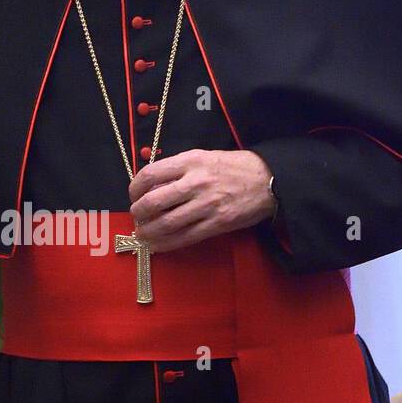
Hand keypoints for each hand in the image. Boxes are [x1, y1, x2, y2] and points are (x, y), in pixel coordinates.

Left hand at [128, 148, 275, 251]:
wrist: (268, 179)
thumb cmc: (233, 167)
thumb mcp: (203, 157)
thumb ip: (178, 169)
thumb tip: (150, 187)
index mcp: (191, 161)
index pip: (150, 174)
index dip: (134, 188)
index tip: (133, 195)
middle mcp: (196, 182)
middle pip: (154, 202)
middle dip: (138, 213)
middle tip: (136, 217)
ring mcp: (207, 205)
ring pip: (167, 223)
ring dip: (148, 232)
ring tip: (142, 234)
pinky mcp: (217, 224)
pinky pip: (185, 238)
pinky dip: (166, 244)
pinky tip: (157, 245)